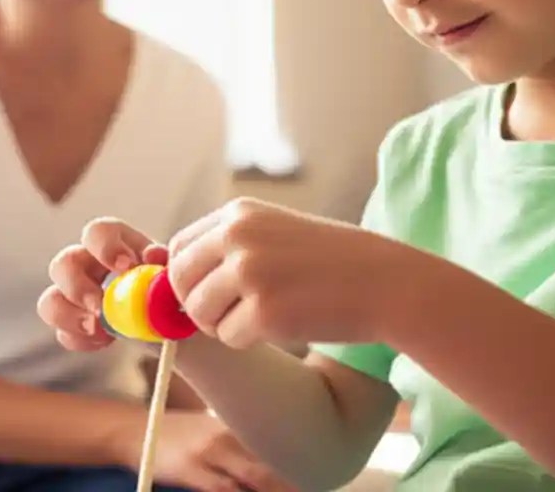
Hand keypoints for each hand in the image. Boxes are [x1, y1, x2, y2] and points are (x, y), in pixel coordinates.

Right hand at [38, 217, 168, 350]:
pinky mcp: (77, 326)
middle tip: (99, 308)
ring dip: (69, 315)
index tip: (124, 267)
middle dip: (76, 286)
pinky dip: (79, 339)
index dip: (104, 246)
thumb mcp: (180, 282)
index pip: (98, 232)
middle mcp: (91, 266)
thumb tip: (151, 255)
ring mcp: (79, 297)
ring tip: (99, 330)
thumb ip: (167, 268)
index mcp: (119, 246)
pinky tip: (104, 341)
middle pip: (64, 263)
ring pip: (50, 300)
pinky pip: (63, 332)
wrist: (182, 329)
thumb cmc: (180, 297)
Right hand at [112, 410, 296, 491]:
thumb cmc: (175, 433)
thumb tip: (263, 461)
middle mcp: (224, 436)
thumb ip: (234, 443)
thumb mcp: (207, 429)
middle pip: (264, 468)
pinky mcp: (191, 470)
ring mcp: (208, 453)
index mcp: (232, 426)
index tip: (308, 484)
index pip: (268, 449)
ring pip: (248, 480)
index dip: (289, 471)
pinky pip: (222, 491)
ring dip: (268, 490)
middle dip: (285, 488)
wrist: (134, 430)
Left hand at [168, 198, 405, 348]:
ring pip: (200, 314)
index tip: (209, 292)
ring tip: (264, 316)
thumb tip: (167, 271)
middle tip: (233, 313)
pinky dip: (249, 341)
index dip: (187, 276)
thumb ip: (228, 247)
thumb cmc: (332, 262)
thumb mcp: (275, 234)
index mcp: (239, 213)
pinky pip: (229, 338)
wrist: (387, 282)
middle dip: (198, 305)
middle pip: (181, 282)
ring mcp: (250, 273)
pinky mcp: (265, 311)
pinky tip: (284, 325)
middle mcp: (238, 237)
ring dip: (224, 325)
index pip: (179, 247)